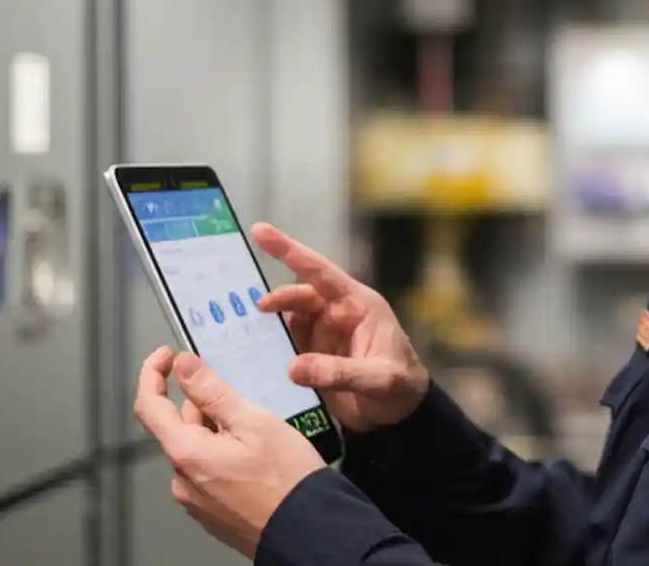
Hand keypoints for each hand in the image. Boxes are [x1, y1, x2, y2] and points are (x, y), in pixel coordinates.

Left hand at [133, 347, 325, 559]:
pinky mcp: (212, 513)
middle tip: (241, 398)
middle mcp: (183, 480)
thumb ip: (212, 392)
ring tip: (258, 435)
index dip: (152, 374)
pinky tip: (256, 459)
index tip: (166, 357)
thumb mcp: (253, 422)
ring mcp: (196, 501)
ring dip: (217, 433)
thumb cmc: (288, 480)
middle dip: (203, 406)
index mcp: (186, 453)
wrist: (308, 530)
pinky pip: (208, 473)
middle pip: (178, 427)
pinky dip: (224, 456)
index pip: (148, 406)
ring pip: (196, 450)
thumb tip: (184, 366)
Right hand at [252, 223, 429, 432]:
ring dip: (271, 326)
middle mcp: (339, 314)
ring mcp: (325, 335)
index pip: (321, 272)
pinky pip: (287, 345)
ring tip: (246, 335)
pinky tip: (254, 355)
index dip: (290, 251)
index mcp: (358, 305)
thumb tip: (294, 367)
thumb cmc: (402, 388)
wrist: (402, 417)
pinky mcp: (315, 356)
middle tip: (255, 310)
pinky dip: (271, 348)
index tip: (260, 231)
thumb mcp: (379, 380)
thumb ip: (340, 372)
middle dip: (276, 299)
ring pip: (290, 320)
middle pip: (300, 296)